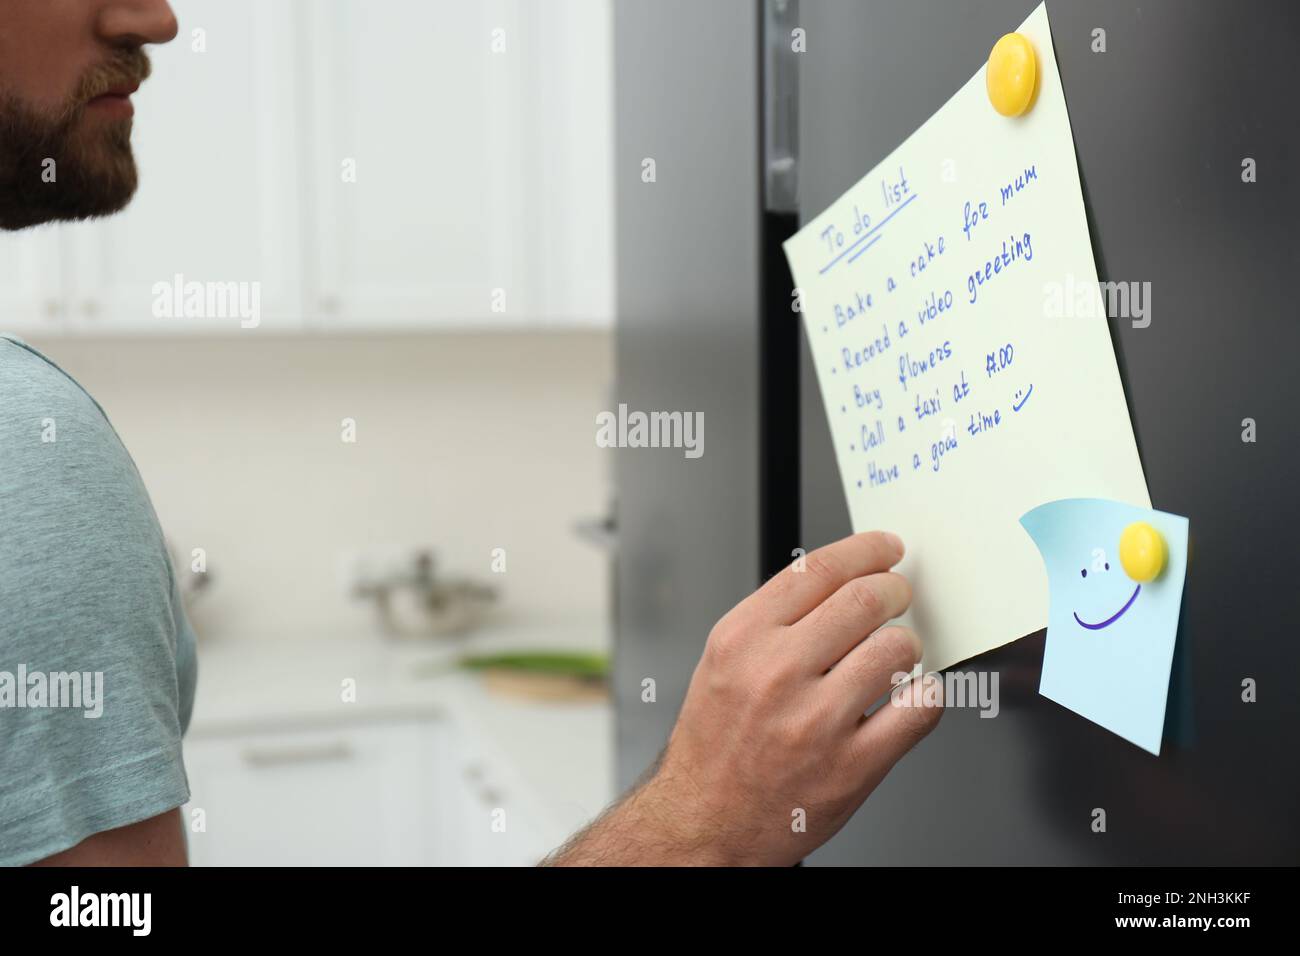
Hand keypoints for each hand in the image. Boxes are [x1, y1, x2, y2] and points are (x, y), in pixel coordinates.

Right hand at [547, 531, 942, 865]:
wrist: (705, 821)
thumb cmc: (716, 744)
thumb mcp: (724, 662)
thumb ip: (778, 619)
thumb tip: (846, 581)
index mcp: (742, 639)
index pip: (819, 569)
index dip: (866, 549)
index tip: (885, 549)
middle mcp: (776, 673)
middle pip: (866, 599)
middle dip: (895, 591)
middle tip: (899, 597)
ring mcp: (817, 721)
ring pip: (898, 648)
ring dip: (908, 645)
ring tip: (894, 656)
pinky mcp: (853, 765)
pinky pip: (920, 707)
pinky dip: (924, 694)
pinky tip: (907, 696)